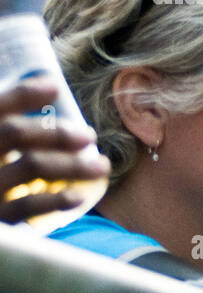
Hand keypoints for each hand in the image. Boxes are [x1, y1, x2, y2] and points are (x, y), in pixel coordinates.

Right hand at [0, 78, 108, 224]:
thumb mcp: (0, 149)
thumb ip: (13, 130)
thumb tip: (50, 88)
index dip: (22, 94)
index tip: (53, 86)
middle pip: (13, 133)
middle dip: (56, 132)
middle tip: (89, 136)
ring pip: (30, 165)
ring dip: (72, 163)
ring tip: (102, 166)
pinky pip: (26, 206)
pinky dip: (56, 200)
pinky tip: (78, 197)